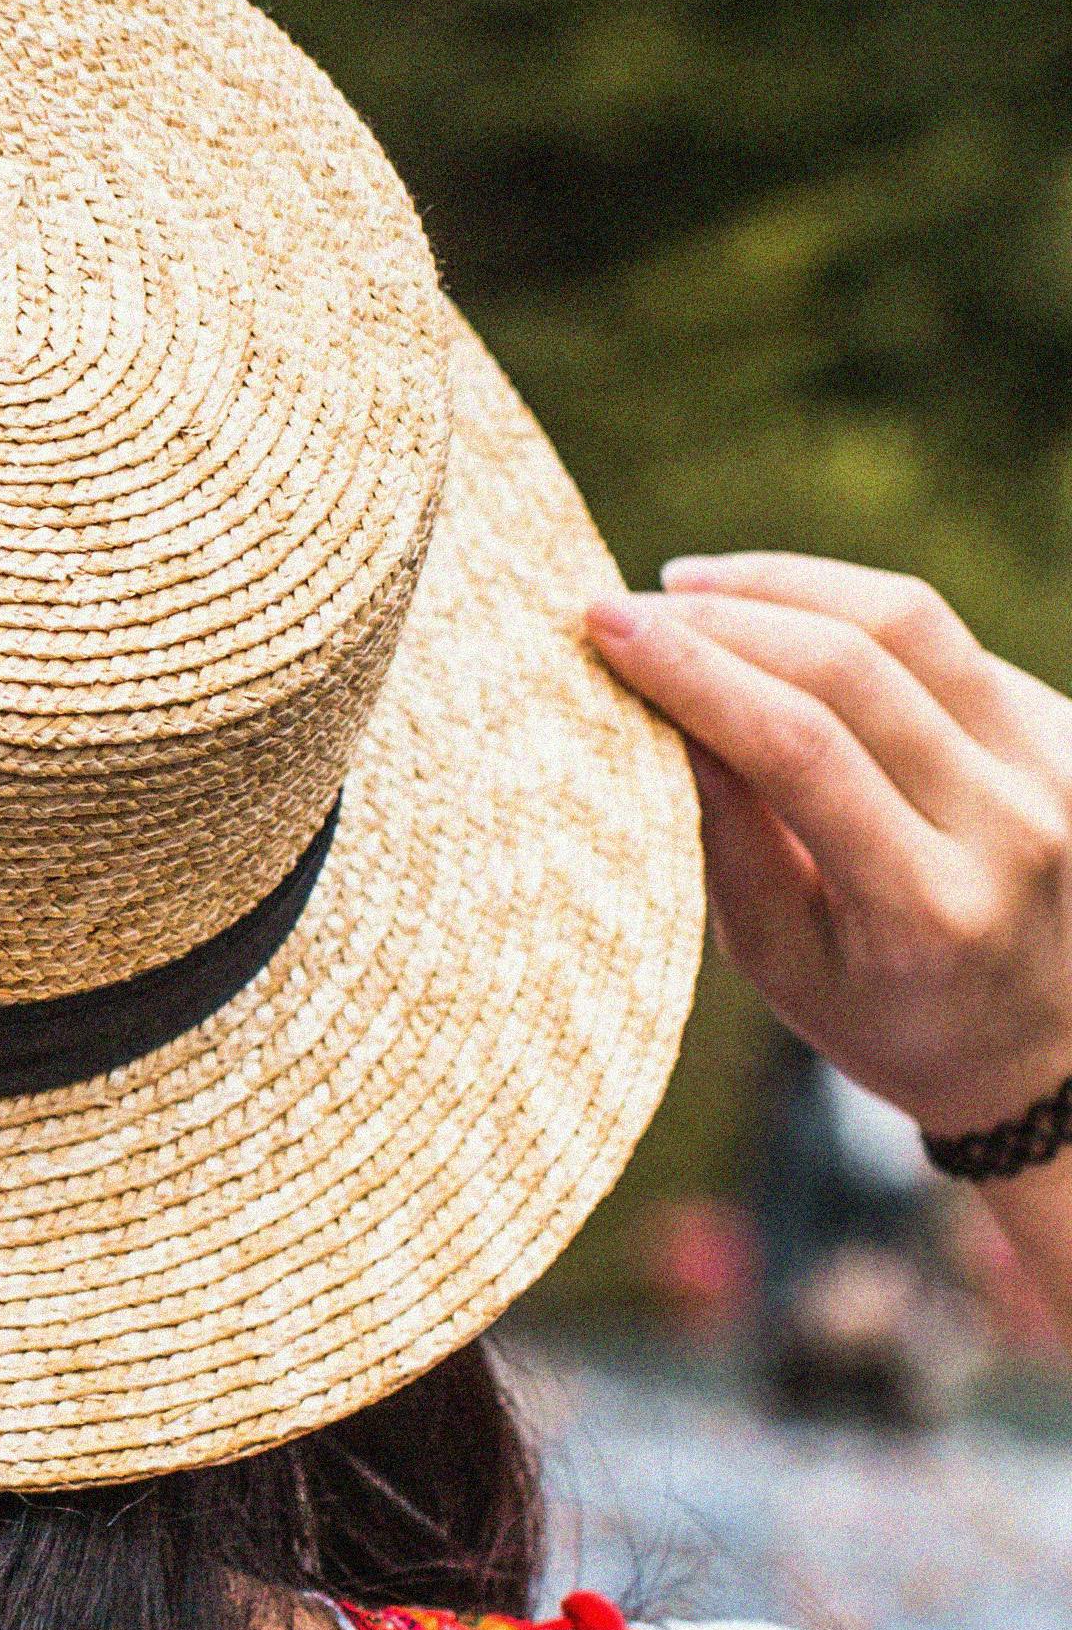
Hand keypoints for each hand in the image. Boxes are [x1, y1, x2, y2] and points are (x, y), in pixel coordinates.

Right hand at [584, 551, 1071, 1143]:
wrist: (1036, 1043)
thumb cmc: (881, 1011)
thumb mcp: (778, 959)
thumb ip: (727, 835)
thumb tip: (661, 702)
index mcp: (927, 909)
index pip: (798, 748)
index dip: (693, 671)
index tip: (604, 623)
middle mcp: (1010, 829)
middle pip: (853, 667)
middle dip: (724, 617)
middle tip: (633, 605)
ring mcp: (1054, 772)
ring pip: (912, 621)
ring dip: (786, 586)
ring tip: (696, 587)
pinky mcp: (1069, 731)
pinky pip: (948, 642)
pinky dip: (848, 615)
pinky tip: (783, 624)